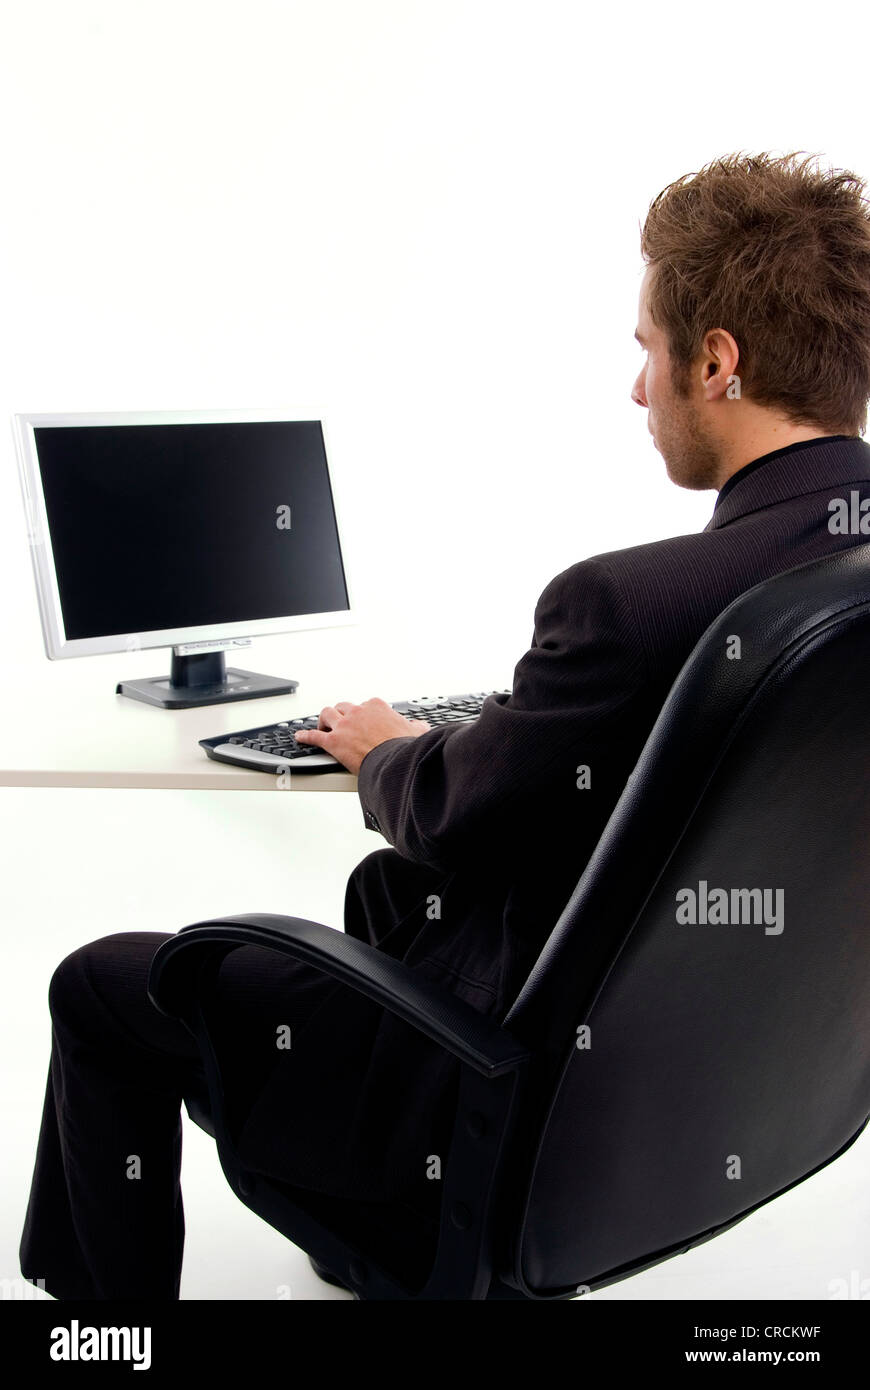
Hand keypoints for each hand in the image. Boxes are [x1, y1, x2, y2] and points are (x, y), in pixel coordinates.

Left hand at [294, 697, 430, 774]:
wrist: (396, 761)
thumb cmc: (405, 747)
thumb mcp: (417, 732)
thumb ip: (416, 726)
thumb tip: (419, 725)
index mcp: (376, 707)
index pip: (365, 705)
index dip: (363, 715)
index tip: (363, 722)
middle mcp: (358, 712)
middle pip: (343, 707)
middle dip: (342, 714)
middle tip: (342, 723)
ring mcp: (344, 726)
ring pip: (327, 715)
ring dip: (324, 721)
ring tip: (323, 727)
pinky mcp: (333, 742)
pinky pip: (314, 736)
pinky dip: (305, 737)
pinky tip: (300, 738)